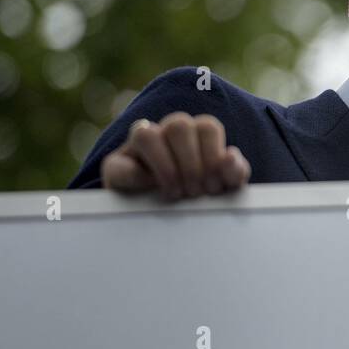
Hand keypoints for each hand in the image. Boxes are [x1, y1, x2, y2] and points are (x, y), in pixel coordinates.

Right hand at [101, 112, 249, 198]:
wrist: (166, 224)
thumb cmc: (199, 195)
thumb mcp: (223, 186)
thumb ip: (233, 172)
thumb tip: (230, 156)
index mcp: (196, 133)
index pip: (207, 126)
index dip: (213, 156)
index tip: (214, 186)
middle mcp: (166, 132)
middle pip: (179, 125)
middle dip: (191, 163)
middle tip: (195, 192)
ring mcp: (138, 147)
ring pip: (146, 133)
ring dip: (165, 166)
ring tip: (175, 193)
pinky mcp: (115, 166)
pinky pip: (118, 163)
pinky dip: (137, 178)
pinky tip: (151, 192)